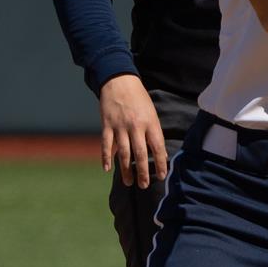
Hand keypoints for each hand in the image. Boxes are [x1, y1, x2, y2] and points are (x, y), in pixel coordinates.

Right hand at [98, 74, 166, 188]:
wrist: (119, 80)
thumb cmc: (139, 98)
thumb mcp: (152, 113)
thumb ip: (155, 133)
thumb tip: (162, 155)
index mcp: (150, 123)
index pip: (158, 147)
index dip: (160, 163)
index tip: (161, 176)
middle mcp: (135, 126)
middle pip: (140, 154)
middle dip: (143, 172)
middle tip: (144, 185)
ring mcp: (120, 126)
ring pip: (123, 153)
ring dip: (126, 170)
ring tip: (128, 182)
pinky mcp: (106, 125)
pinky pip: (106, 144)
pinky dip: (105, 157)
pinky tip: (107, 169)